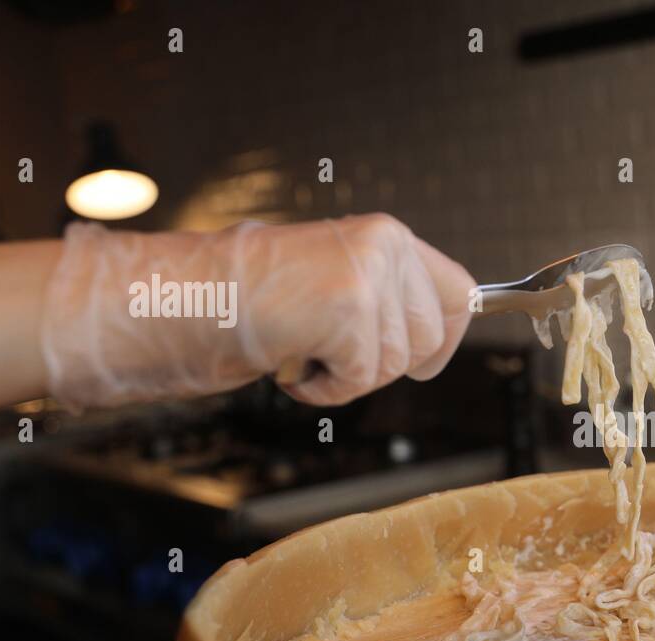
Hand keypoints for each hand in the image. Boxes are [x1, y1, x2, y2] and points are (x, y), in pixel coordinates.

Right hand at [39, 213, 475, 407]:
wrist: (194, 294)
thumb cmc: (256, 295)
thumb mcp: (337, 280)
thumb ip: (386, 298)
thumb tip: (437, 338)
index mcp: (387, 235)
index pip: (459, 289)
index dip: (447, 335)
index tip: (426, 362)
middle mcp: (386, 246)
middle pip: (431, 339)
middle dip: (385, 364)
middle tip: (333, 354)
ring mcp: (369, 276)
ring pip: (397, 364)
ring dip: (348, 375)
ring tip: (305, 350)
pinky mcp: (349, 311)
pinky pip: (361, 379)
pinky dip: (326, 389)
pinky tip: (294, 365)